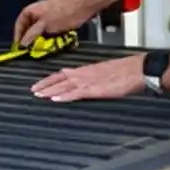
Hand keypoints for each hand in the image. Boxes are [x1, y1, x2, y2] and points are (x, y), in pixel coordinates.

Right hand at [13, 0, 94, 47]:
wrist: (83, 7)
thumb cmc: (64, 11)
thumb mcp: (44, 25)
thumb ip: (31, 35)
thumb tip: (22, 44)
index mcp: (30, 11)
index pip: (18, 28)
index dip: (19, 39)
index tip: (20, 51)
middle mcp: (36, 15)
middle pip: (30, 33)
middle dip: (33, 42)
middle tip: (36, 51)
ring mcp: (46, 19)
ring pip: (41, 35)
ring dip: (45, 42)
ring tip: (50, 46)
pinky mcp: (56, 24)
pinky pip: (50, 35)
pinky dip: (53, 40)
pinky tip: (58, 42)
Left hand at [30, 54, 145, 102]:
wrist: (137, 69)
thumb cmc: (124, 70)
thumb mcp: (102, 70)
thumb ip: (88, 74)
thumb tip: (76, 76)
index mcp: (85, 69)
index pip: (62, 74)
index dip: (49, 79)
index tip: (38, 84)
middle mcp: (83, 74)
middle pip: (59, 79)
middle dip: (45, 85)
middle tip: (32, 91)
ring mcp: (88, 81)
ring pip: (64, 86)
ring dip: (50, 90)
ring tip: (39, 95)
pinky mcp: (95, 89)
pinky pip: (77, 93)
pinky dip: (65, 96)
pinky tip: (56, 99)